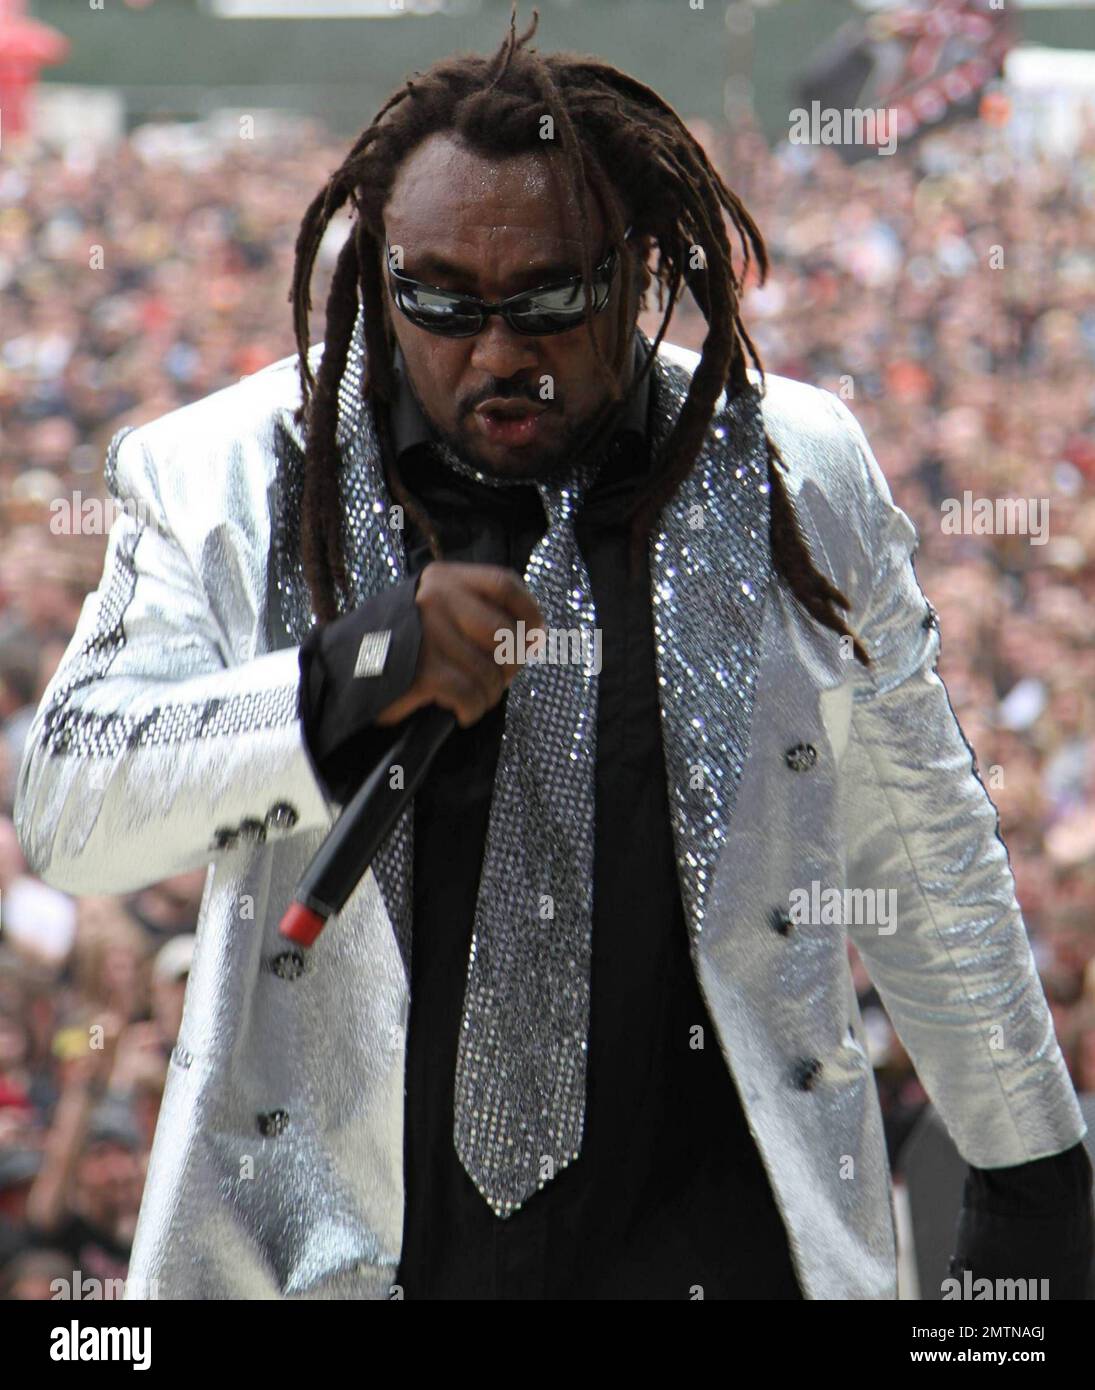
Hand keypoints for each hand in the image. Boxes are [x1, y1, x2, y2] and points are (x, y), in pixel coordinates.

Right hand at [375, 562, 542, 728]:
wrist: (341, 671)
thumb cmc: (399, 644)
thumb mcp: (434, 610)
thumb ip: (475, 612)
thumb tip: (531, 638)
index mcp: (443, 579)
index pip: (504, 584)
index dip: (529, 612)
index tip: (535, 636)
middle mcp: (436, 599)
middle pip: (505, 633)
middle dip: (511, 665)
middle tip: (497, 679)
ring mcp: (428, 635)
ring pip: (488, 673)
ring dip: (488, 695)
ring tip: (472, 698)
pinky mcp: (421, 672)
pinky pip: (468, 696)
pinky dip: (471, 710)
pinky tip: (460, 711)